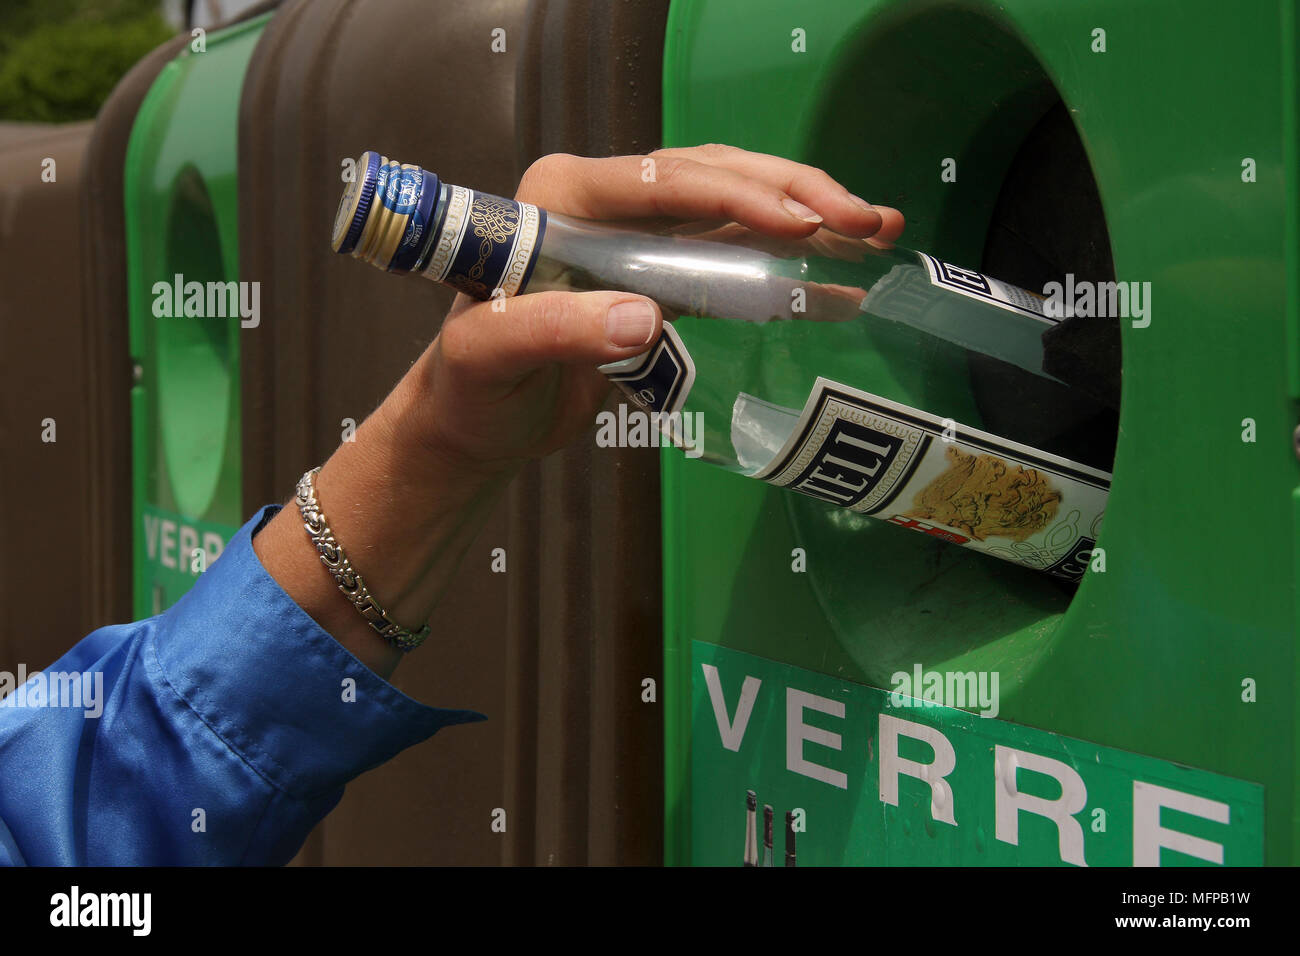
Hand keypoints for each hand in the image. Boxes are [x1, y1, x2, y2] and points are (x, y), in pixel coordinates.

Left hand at [407, 144, 905, 474]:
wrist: (478, 422)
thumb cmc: (472, 390)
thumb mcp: (490, 359)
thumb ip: (551, 331)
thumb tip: (644, 316)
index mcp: (559, 200)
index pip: (658, 180)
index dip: (734, 194)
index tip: (799, 222)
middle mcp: (604, 202)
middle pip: (711, 177)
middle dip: (793, 194)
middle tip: (864, 219)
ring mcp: (639, 234)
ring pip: (734, 205)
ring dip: (806, 214)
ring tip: (875, 227)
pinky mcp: (663, 269)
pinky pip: (734, 250)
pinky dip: (789, 258)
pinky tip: (843, 268)